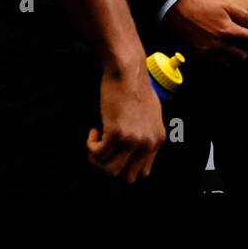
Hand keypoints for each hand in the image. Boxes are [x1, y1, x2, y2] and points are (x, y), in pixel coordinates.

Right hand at [86, 58, 165, 183]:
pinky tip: (93, 131)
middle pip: (125, 177)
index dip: (124, 168)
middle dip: (110, 167)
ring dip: (97, 160)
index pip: (142, 173)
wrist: (127, 71)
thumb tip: (137, 157)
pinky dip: (90, 146)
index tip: (114, 154)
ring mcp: (133, 140)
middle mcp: (148, 143)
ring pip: (110, 171)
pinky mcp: (116, 133)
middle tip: (102, 151)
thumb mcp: (151, 115)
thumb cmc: (136, 88)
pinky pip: (97, 154)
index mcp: (158, 140)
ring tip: (96, 142)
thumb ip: (147, 136)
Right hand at [164, 0, 247, 62]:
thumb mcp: (224, 4)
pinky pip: (217, 62)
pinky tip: (223, 51)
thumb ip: (241, 15)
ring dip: (236, 55)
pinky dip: (223, 58)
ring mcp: (210, 51)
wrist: (179, 10)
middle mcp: (220, 44)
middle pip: (242, 54)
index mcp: (227, 30)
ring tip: (237, 48)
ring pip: (230, 61)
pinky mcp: (201, 54)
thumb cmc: (201, 4)